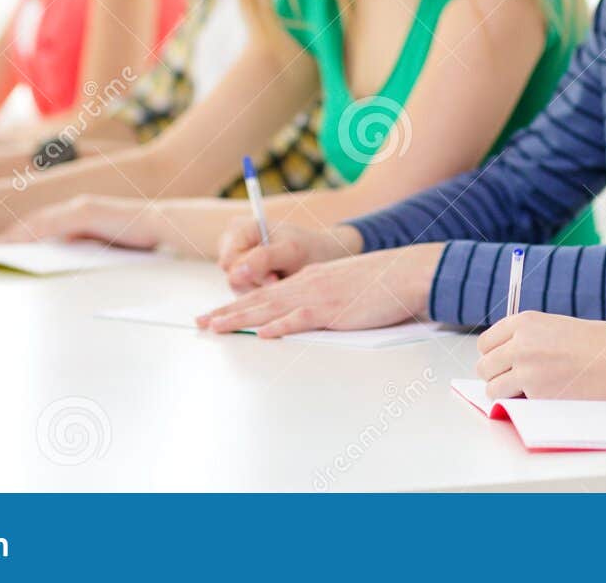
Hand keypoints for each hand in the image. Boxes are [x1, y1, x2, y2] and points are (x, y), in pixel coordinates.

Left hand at [0, 195, 163, 249]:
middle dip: (7, 236)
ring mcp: (80, 208)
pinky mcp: (87, 211)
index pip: (41, 227)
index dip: (17, 237)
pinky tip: (18, 240)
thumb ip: (83, 245)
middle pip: (33, 223)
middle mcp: (74, 208)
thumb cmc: (137, 234)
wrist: (162, 222)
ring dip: (14, 235)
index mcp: (77, 216)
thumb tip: (64, 253)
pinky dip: (33, 231)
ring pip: (38, 222)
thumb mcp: (104, 243)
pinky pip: (53, 223)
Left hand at [197, 242, 443, 335]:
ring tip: (216, 327)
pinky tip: (265, 334)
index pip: (263, 292)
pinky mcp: (335, 311)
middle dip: (226, 312)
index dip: (236, 304)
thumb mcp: (341, 286)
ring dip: (241, 319)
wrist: (405, 273)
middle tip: (199, 323)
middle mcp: (306, 284)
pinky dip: (282, 326)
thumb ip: (319, 298)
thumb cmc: (378, 283)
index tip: (214, 314)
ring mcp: (319, 297)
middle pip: (258, 300)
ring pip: (271, 309)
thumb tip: (300, 316)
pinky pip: (303, 319)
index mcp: (308, 278)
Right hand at [217, 221, 360, 291]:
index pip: (229, 262)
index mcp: (240, 229)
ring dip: (262, 290)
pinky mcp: (243, 278)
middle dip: (259, 283)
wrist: (321, 257)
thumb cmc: (308, 249)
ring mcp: (236, 262)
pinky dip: (264, 294)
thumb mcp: (291, 251)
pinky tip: (278, 284)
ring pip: (238, 289)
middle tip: (281, 278)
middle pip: (232, 277)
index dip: (251, 274)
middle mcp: (233, 244)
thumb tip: (235, 272)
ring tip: (281, 279)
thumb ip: (263, 259)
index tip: (275, 276)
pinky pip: (245, 295)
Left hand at [474, 312, 605, 399]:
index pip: (486, 342)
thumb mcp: (560, 326)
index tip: (502, 363)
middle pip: (484, 366)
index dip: (494, 355)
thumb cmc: (602, 345)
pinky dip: (523, 406)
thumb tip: (511, 353)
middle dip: (496, 375)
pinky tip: (543, 399)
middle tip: (514, 381)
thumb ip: (532, 336)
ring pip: (493, 389)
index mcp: (525, 322)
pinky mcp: (537, 396)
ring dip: (506, 394)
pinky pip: (513, 405)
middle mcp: (520, 344)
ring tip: (528, 393)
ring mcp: (527, 371)